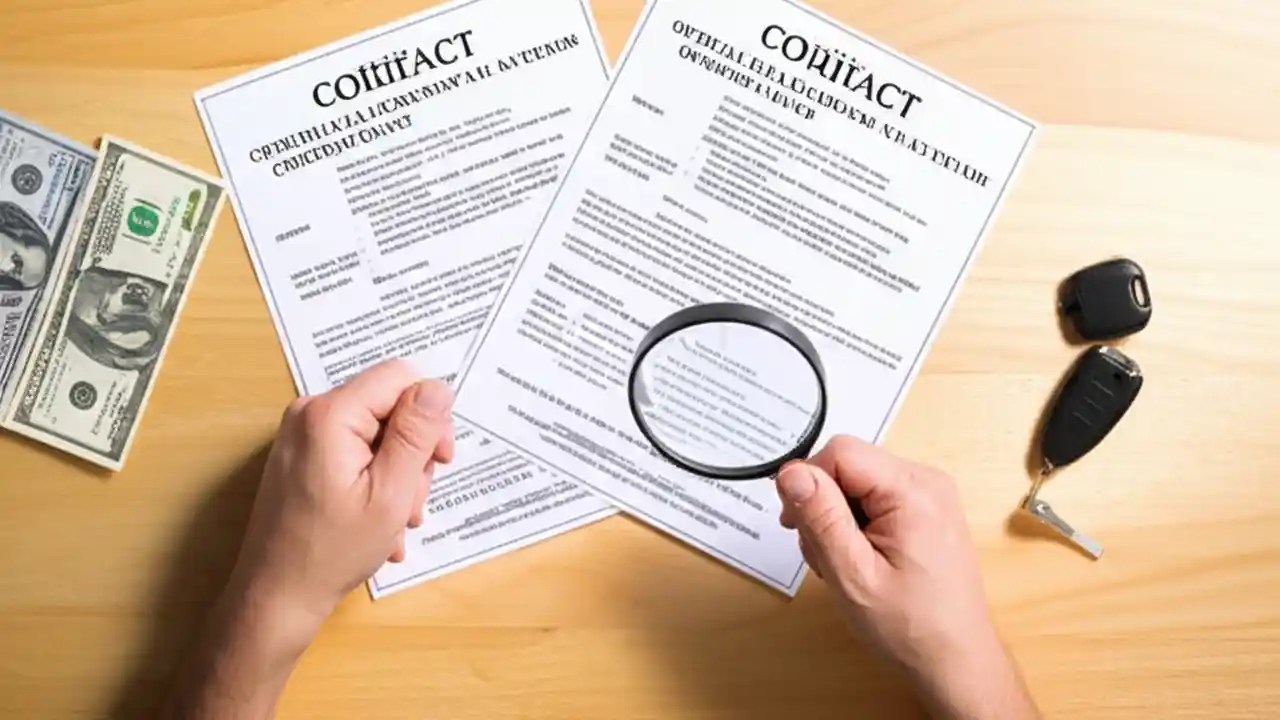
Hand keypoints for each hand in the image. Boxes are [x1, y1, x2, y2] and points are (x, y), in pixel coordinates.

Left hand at [166, 360, 453, 719]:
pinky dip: (374, 481)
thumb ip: (416, 434)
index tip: (440, 460)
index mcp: (330, 414)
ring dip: (398, 475)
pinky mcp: (301, 455)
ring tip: (395, 520)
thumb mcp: (391, 493)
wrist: (275, 597)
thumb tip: (438, 386)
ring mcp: (301, 434)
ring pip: (376, 432)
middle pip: (389, 406)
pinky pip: (354, 451)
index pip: (400, 377)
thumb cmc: (333, 551)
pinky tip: (376, 521)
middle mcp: (310, 413)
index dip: (430, 414)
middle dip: (413, 453)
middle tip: (413, 503)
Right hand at [776, 436, 1036, 719]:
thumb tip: (790, 472)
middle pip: (847, 465)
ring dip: (836, 520)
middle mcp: (926, 481)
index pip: (840, 452)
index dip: (807, 481)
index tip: (794, 524)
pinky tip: (860, 560)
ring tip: (845, 566)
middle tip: (826, 557)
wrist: (955, 660)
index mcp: (913, 490)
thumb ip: (821, 518)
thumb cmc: (909, 627)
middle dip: (822, 507)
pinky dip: (855, 525)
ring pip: (855, 483)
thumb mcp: (853, 575)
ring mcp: (928, 495)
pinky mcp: (925, 510)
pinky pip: (873, 498)